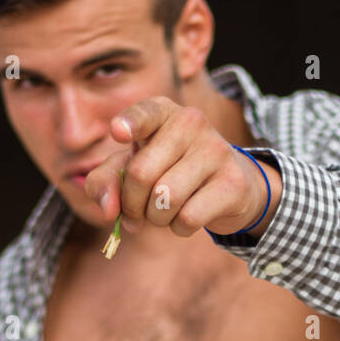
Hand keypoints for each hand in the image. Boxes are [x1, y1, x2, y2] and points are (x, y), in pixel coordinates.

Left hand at [83, 96, 280, 239]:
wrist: (231, 185)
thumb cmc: (170, 173)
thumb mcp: (133, 169)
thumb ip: (107, 182)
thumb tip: (108, 210)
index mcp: (162, 112)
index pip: (144, 113)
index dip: (129, 124)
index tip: (117, 133)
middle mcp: (191, 122)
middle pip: (141, 174)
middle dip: (132, 205)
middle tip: (137, 212)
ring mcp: (216, 150)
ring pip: (165, 199)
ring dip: (156, 218)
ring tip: (164, 212)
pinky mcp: (233, 182)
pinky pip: (188, 217)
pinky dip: (179, 228)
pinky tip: (186, 217)